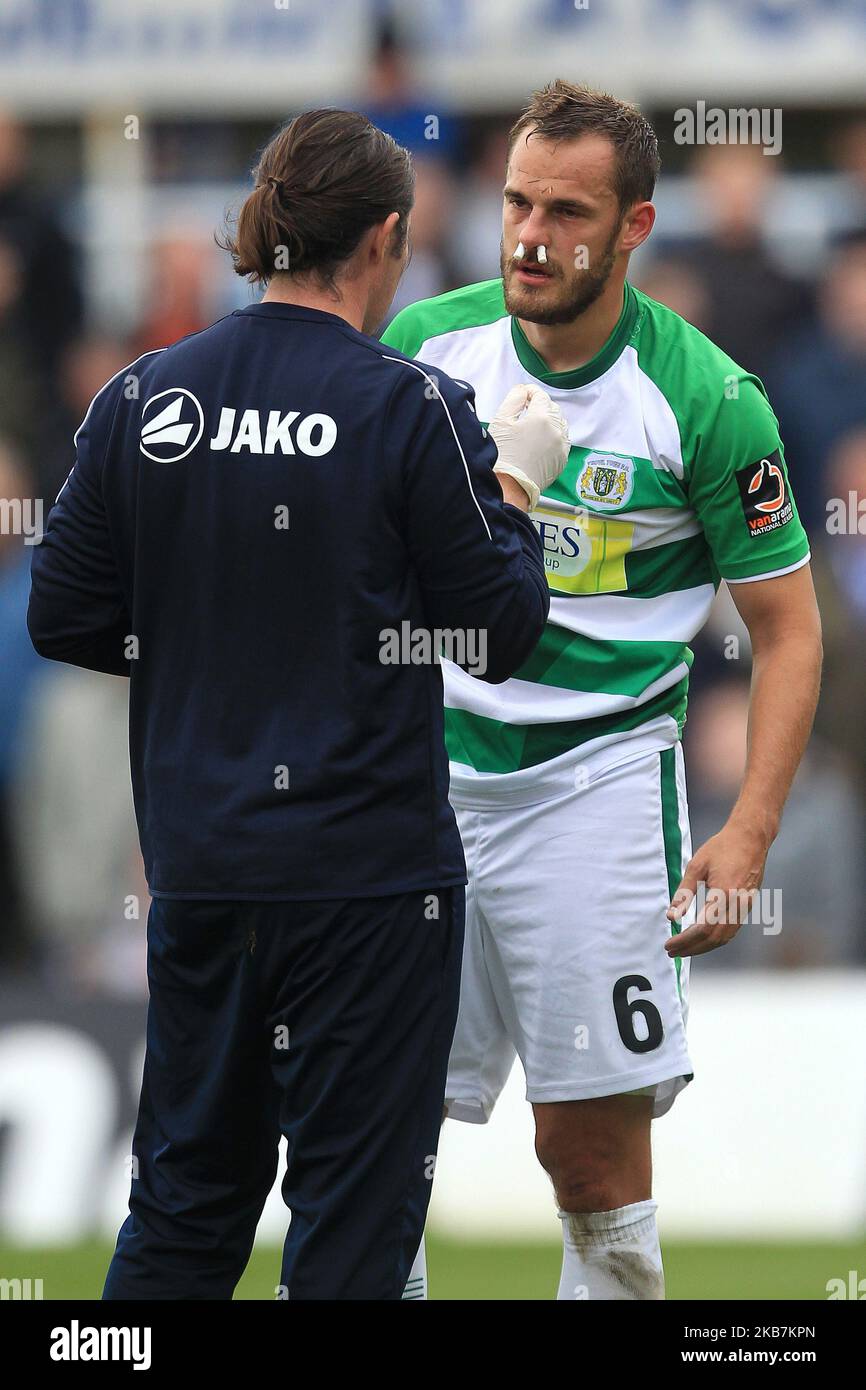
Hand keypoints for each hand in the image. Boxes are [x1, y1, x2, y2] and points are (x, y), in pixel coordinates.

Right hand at [489, 383, 569, 510]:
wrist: (509, 487)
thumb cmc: (502, 455)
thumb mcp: (501, 420)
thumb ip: (514, 399)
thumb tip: (523, 391)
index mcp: (541, 417)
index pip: (540, 395)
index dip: (530, 391)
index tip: (522, 395)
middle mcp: (556, 430)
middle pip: (552, 408)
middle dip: (540, 405)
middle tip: (526, 409)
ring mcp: (561, 446)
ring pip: (560, 424)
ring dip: (549, 420)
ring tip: (534, 425)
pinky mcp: (561, 460)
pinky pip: (562, 441)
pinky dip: (554, 436)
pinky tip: (541, 441)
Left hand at [665, 821, 768, 957]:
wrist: (751, 838)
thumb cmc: (722, 847)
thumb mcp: (696, 866)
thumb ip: (683, 893)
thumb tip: (672, 917)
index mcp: (724, 894)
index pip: (702, 929)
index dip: (685, 941)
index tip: (669, 944)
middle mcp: (738, 904)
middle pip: (714, 938)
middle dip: (692, 948)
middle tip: (672, 951)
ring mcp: (745, 906)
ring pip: (724, 938)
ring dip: (703, 947)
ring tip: (684, 949)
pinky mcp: (747, 905)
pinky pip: (731, 930)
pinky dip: (715, 939)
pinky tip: (702, 939)